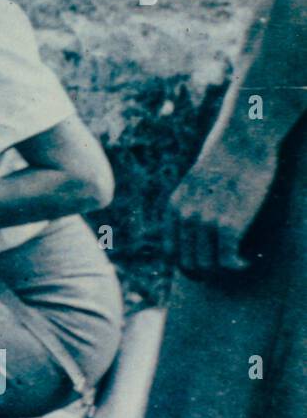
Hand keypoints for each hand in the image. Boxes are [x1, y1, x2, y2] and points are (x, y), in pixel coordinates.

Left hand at [164, 146, 277, 274]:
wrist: (242, 144)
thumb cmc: (224, 163)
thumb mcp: (193, 185)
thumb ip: (189, 207)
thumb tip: (192, 232)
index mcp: (173, 208)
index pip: (170, 252)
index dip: (186, 264)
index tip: (203, 265)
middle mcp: (184, 217)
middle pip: (187, 264)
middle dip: (204, 273)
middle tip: (222, 268)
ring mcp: (205, 222)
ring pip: (206, 266)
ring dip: (223, 270)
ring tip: (237, 263)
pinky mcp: (229, 224)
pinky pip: (227, 261)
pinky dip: (237, 266)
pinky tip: (247, 261)